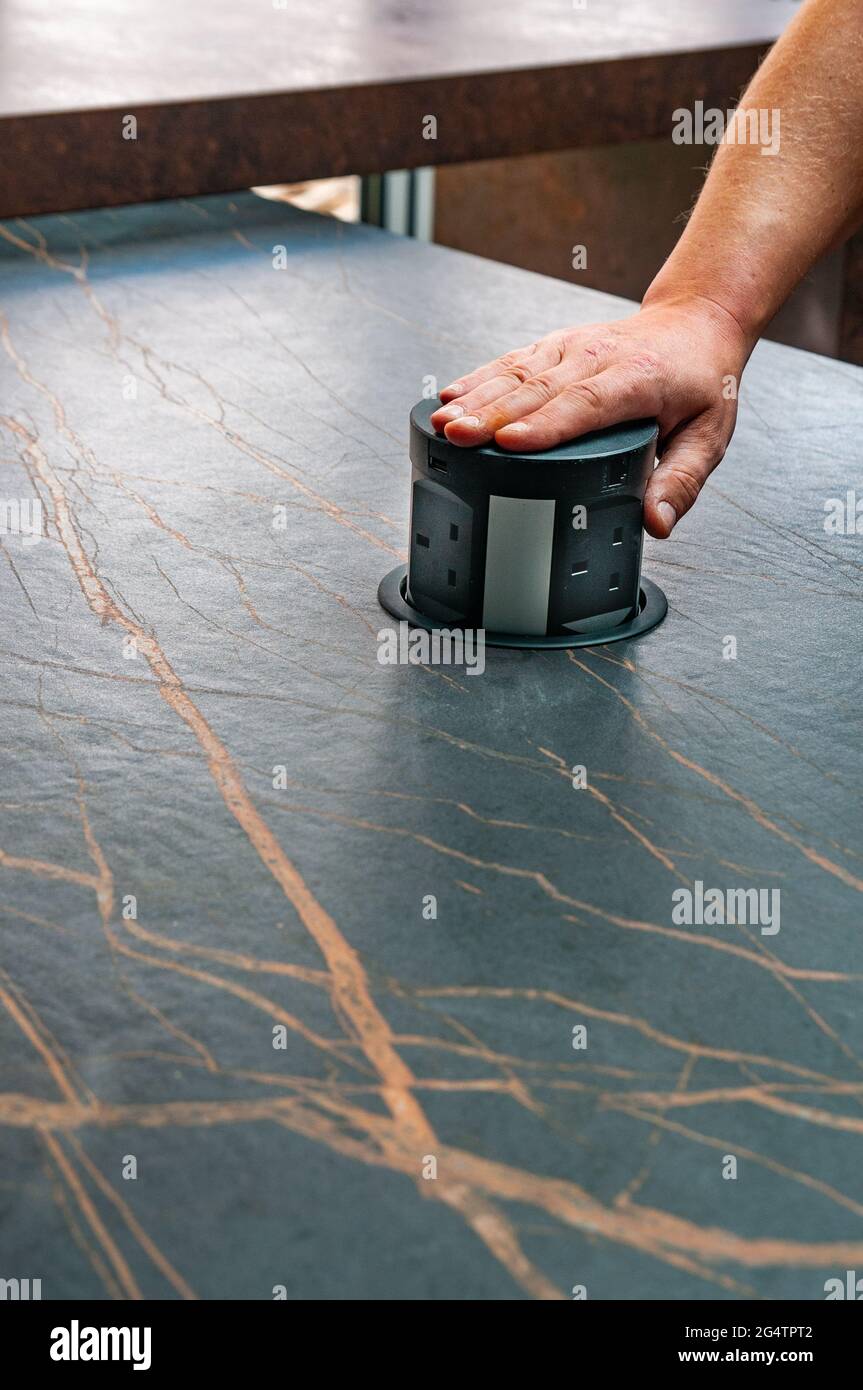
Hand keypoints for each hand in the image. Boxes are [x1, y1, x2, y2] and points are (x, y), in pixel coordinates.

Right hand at [429, 296, 751, 537]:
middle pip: (538, 388)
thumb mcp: (709, 438)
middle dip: (492, 414)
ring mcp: (572, 347)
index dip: (546, 424)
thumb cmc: (701, 384)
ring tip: (441, 423)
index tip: (510, 442)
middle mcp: (599, 357)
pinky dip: (477, 379)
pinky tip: (448, 397)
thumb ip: (681, 482)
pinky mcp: (554, 345)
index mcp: (639, 379)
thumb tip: (655, 524)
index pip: (586, 403)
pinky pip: (511, 362)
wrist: (695, 324)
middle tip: (455, 437)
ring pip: (517, 372)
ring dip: (475, 398)